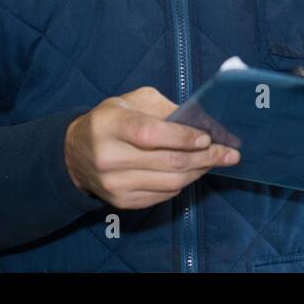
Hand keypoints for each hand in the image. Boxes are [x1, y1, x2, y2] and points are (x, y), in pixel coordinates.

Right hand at [63, 85, 239, 209]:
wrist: (75, 153)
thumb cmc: (111, 120)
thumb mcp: (132, 102)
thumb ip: (164, 109)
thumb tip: (200, 122)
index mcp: (109, 125)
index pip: (150, 134)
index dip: (182, 137)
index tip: (207, 138)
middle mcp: (108, 157)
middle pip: (166, 162)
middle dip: (204, 157)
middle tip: (228, 153)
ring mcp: (114, 184)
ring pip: (169, 182)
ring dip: (198, 172)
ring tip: (216, 161)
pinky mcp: (121, 202)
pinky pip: (162, 196)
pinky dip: (182, 183)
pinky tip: (193, 172)